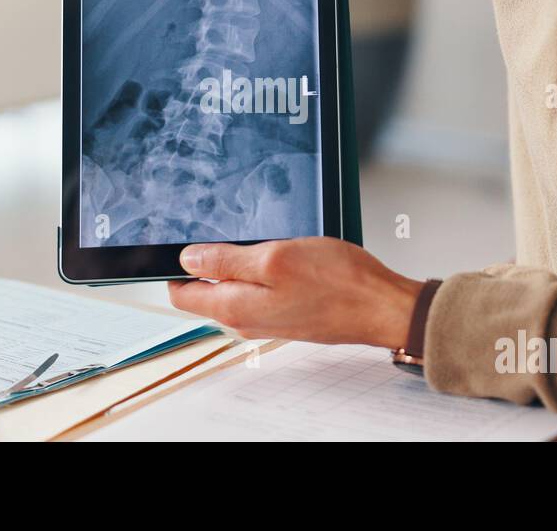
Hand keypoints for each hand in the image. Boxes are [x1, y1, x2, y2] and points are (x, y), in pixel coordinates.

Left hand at [169, 237, 424, 345]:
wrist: (380, 307)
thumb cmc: (338, 283)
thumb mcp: (275, 258)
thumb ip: (226, 262)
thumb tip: (188, 260)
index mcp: (234, 308)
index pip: (181, 294)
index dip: (177, 267)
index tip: (186, 242)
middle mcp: (245, 321)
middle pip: (206, 292)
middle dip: (209, 263)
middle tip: (232, 235)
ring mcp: (266, 320)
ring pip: (234, 289)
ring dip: (239, 266)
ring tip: (263, 243)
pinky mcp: (286, 315)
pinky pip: (259, 292)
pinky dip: (262, 273)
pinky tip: (282, 257)